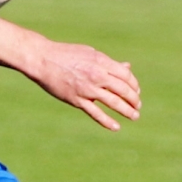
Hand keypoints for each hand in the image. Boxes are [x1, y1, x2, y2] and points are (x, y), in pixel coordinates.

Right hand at [26, 41, 140, 130]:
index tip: (136, 92)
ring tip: (134, 116)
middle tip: (137, 106)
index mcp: (101, 62)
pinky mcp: (77, 100)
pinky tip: (116, 127)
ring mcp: (87, 89)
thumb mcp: (90, 54)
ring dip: (127, 111)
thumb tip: (127, 67)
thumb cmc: (66, 54)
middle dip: (134, 99)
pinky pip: (95, 113)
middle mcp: (97, 75)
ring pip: (113, 102)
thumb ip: (109, 63)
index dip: (134, 85)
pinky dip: (107, 121)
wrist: (43, 59)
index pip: (126, 76)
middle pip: (123, 90)